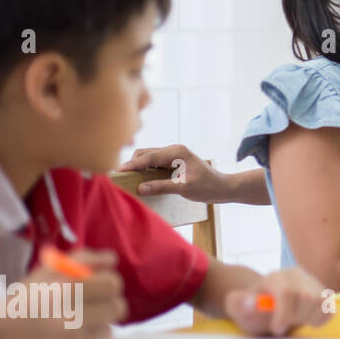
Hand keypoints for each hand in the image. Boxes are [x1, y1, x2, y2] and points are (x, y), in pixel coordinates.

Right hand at [1, 250, 125, 338]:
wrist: (0, 337)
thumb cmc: (27, 300)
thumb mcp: (49, 271)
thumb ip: (83, 260)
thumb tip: (112, 260)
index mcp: (68, 289)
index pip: (113, 284)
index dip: (110, 283)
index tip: (102, 285)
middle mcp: (74, 315)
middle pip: (117, 308)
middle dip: (109, 304)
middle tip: (96, 303)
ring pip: (108, 329)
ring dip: (98, 324)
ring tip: (78, 321)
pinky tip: (68, 337)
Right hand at [116, 145, 232, 202]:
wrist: (223, 187)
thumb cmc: (208, 186)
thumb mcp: (185, 188)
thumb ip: (162, 187)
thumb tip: (140, 188)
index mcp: (177, 152)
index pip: (149, 156)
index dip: (132, 165)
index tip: (117, 172)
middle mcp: (174, 150)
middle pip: (145, 154)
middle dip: (132, 164)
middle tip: (118, 177)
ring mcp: (173, 155)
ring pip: (147, 158)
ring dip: (137, 167)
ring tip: (125, 179)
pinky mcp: (172, 162)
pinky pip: (153, 163)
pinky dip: (144, 169)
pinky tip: (139, 179)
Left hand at [225, 268, 331, 336]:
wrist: (264, 307)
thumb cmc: (251, 310)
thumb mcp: (238, 309)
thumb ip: (237, 304)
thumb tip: (250, 302)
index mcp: (276, 277)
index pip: (287, 292)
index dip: (284, 313)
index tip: (276, 328)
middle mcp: (297, 275)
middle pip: (307, 297)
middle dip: (294, 318)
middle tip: (281, 327)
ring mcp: (313, 283)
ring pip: (322, 302)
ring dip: (307, 319)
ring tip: (293, 322)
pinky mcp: (324, 294)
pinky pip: (330, 309)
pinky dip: (320, 319)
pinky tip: (305, 320)